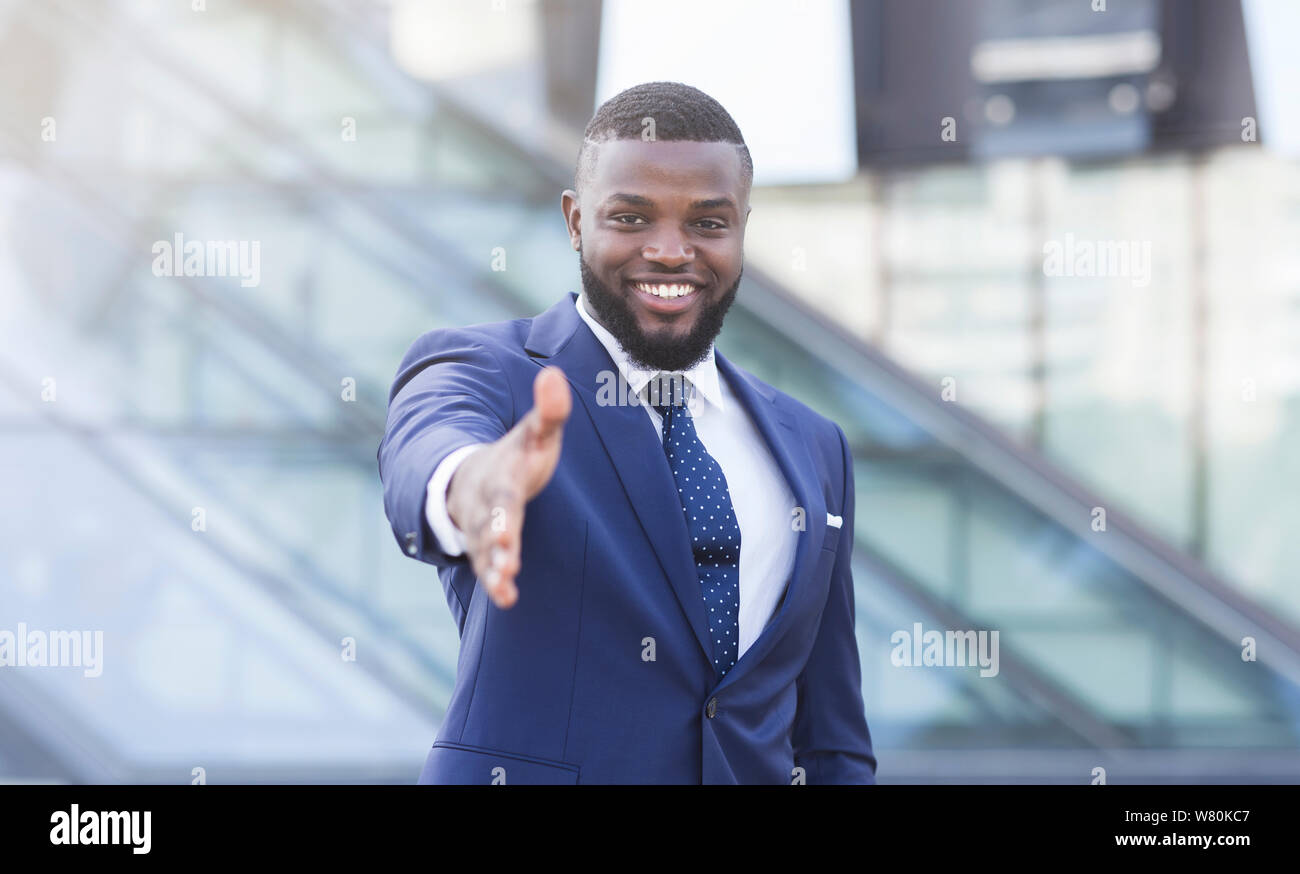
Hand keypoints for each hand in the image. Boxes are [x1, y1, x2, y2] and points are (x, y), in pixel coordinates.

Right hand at [445, 366, 571, 607]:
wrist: (476, 474)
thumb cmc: (515, 457)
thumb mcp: (534, 432)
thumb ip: (548, 410)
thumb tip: (553, 373)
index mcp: (501, 477)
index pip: (503, 496)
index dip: (504, 514)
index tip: (509, 531)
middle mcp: (486, 505)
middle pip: (490, 526)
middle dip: (496, 544)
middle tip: (507, 561)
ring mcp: (483, 528)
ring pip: (485, 550)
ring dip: (494, 568)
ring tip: (504, 587)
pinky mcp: (487, 547)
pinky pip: (487, 565)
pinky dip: (495, 581)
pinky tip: (507, 598)